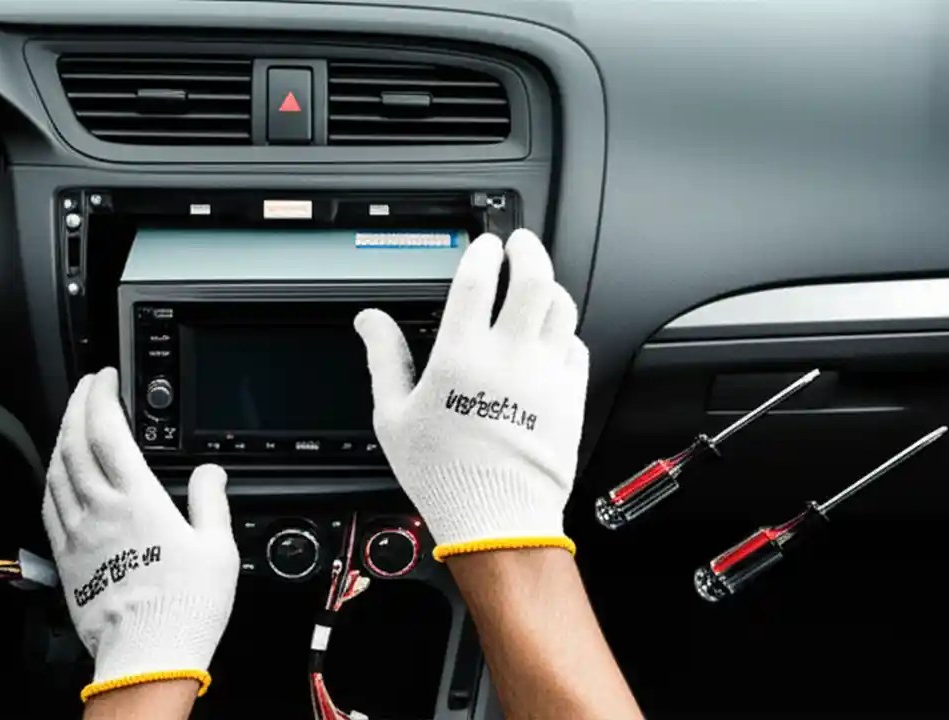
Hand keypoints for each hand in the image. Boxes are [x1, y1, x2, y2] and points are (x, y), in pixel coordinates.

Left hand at [42, 369, 238, 702]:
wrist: (146, 654)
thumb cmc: (184, 607)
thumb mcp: (217, 548)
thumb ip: (210, 501)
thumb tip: (210, 473)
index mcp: (138, 501)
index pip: (108, 432)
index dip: (102, 397)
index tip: (106, 379)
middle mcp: (101, 510)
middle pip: (75, 442)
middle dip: (78, 405)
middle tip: (86, 386)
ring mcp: (78, 533)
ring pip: (57, 470)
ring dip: (62, 436)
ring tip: (73, 420)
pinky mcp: (66, 557)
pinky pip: (50, 505)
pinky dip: (52, 477)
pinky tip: (59, 473)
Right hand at [354, 229, 587, 559]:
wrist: (497, 520)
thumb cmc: (444, 475)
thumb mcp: (394, 417)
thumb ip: (385, 359)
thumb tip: (371, 322)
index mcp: (461, 356)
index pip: (479, 279)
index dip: (482, 252)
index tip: (483, 246)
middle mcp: (509, 358)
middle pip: (534, 278)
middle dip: (528, 250)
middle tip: (520, 244)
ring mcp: (546, 375)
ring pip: (562, 307)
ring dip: (549, 286)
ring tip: (536, 285)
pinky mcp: (570, 397)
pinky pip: (577, 347)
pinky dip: (563, 333)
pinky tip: (549, 337)